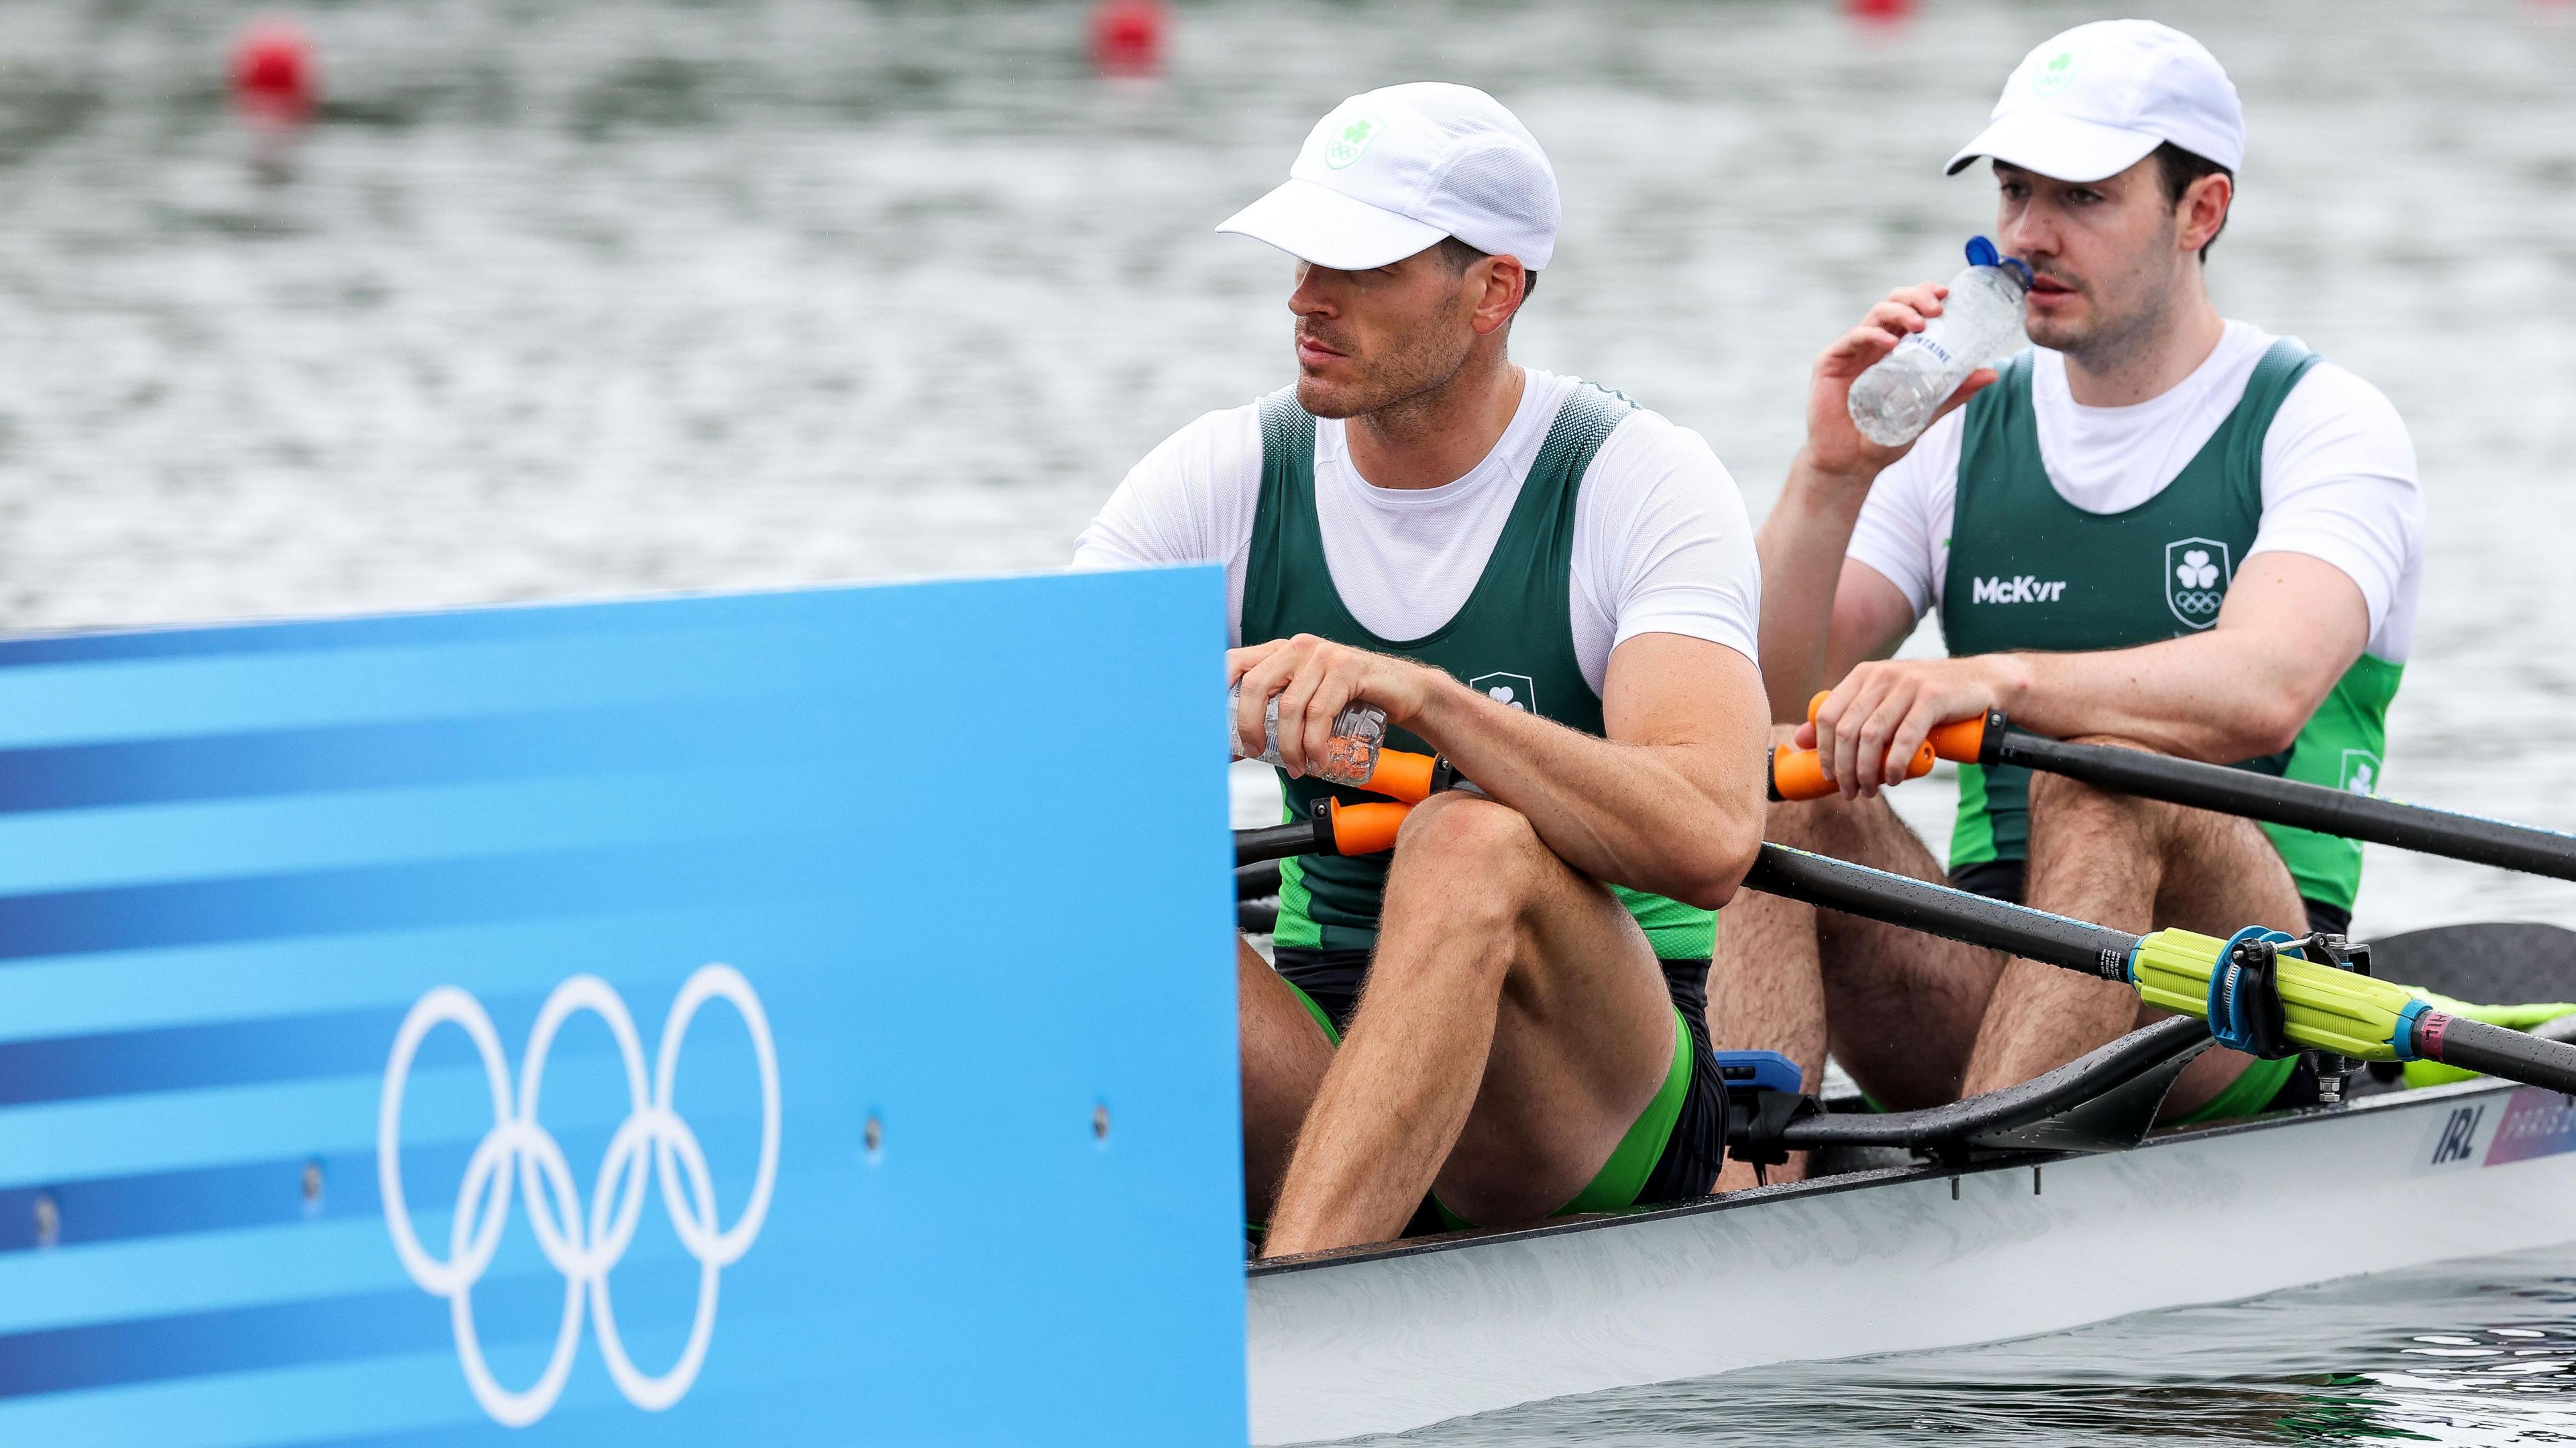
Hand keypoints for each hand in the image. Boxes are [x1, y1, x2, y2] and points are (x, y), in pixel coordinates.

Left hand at [1228, 634, 1443, 778]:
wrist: (1404, 692)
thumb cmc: (1352, 700)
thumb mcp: (1308, 701)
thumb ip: (1277, 713)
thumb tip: (1235, 750)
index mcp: (1279, 651)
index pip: (1234, 662)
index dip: (1217, 694)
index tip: (1216, 730)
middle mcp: (1297, 647)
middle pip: (1254, 685)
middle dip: (1249, 727)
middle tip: (1258, 754)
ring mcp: (1322, 655)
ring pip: (1289, 706)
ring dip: (1290, 747)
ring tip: (1298, 768)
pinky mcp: (1347, 668)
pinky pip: (1319, 712)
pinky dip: (1314, 743)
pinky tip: (1318, 760)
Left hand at [1798, 656, 2021, 796]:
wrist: (1982, 682)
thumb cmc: (1929, 698)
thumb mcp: (1884, 701)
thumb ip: (1847, 715)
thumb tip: (1800, 739)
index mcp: (1863, 675)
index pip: (1826, 714)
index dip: (1823, 750)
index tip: (1828, 776)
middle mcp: (1881, 676)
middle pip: (1846, 729)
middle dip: (1843, 768)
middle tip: (1849, 792)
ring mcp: (1907, 684)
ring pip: (1872, 736)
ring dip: (1867, 771)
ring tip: (1870, 791)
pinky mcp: (1932, 697)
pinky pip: (1905, 737)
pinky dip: (1896, 764)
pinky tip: (1896, 779)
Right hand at [1799, 283, 1998, 489]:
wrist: (1850, 463)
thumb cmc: (1883, 438)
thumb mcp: (1927, 412)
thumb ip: (1954, 393)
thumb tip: (1992, 373)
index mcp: (1894, 350)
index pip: (1910, 310)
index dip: (1926, 295)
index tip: (1947, 294)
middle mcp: (1873, 344)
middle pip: (1894, 303)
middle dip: (1917, 297)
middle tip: (1938, 308)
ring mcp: (1852, 351)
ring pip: (1876, 313)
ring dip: (1901, 312)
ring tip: (1920, 324)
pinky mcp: (1831, 362)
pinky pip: (1853, 337)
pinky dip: (1873, 334)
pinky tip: (1890, 342)